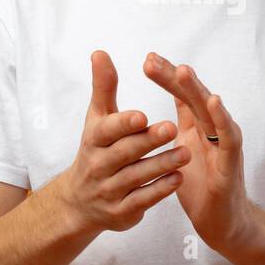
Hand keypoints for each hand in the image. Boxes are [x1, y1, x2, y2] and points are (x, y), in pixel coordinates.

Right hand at [53, 50, 190, 233]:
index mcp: (93, 140)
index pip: (107, 130)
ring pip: (137, 177)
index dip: (124, 123)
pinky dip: (160, 191)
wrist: (79, 202)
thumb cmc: (96, 149)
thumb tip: (100, 52)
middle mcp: (98, 166)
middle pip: (125, 152)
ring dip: (161, 165)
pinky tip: (178, 179)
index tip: (142, 114)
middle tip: (172, 127)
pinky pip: (142, 200)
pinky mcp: (121, 212)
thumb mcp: (97, 118)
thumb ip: (103, 86)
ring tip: (185, 153)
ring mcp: (109, 191)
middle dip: (148, 141)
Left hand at [142, 52, 255, 252]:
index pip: (182, 95)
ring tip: (183, 70)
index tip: (147, 59)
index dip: (166, 77)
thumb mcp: (182, 151)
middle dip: (174, 77)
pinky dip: (222, 118)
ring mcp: (224, 144)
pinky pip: (229, 137)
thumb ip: (178, 125)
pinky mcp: (231, 162)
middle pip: (194, 96)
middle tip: (152, 59)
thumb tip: (166, 101)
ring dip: (198, 90)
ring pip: (211, 110)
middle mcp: (213, 130)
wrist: (221, 223)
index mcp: (198, 127)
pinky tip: (213, 102)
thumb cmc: (202, 186)